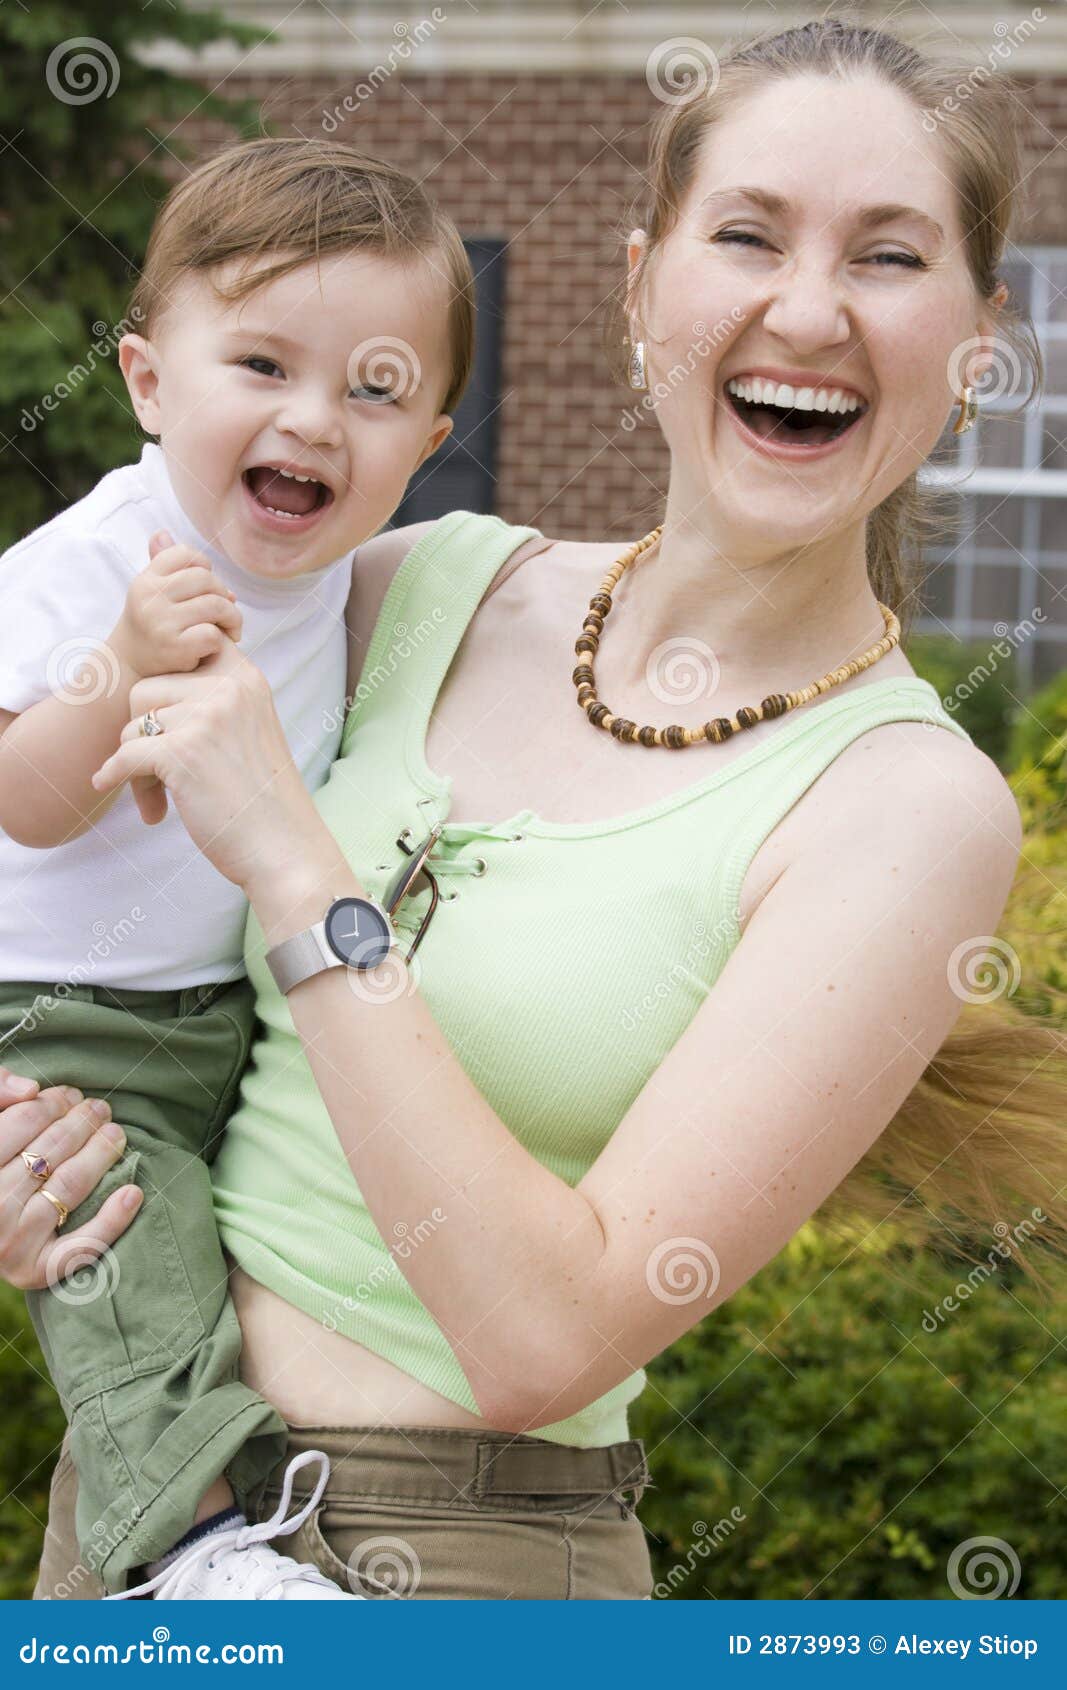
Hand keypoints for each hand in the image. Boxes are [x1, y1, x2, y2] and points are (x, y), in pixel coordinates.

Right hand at [0, 1068, 140, 1291]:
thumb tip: (30, 1090)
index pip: (23, 1121)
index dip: (54, 1103)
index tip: (70, 1097)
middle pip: (50, 1151)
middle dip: (82, 1123)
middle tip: (100, 1109)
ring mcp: (12, 1242)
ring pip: (70, 1186)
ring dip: (101, 1154)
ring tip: (116, 1134)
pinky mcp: (36, 1271)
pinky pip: (80, 1246)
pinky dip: (112, 1220)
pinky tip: (133, 1193)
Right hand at [110, 530, 242, 680]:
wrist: (130, 669)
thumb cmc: (150, 628)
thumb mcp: (149, 593)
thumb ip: (161, 566)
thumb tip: (163, 532)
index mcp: (146, 579)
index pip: (186, 554)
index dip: (205, 567)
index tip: (207, 588)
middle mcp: (150, 597)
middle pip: (206, 579)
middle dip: (223, 595)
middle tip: (226, 613)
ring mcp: (160, 621)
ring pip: (215, 605)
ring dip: (232, 619)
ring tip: (230, 630)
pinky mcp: (173, 647)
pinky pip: (212, 634)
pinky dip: (219, 641)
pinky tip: (214, 647)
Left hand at [119, 532, 242, 826]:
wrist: (285, 849)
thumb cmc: (264, 799)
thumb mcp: (251, 729)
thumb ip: (216, 701)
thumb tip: (149, 688)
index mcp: (246, 679)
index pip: (185, 651)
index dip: (165, 684)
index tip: (165, 717)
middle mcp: (228, 688)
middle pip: (147, 690)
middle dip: (144, 732)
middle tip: (157, 771)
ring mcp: (206, 718)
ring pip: (134, 725)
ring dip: (136, 761)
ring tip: (157, 794)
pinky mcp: (183, 752)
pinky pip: (125, 754)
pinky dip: (113, 773)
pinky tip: (105, 783)